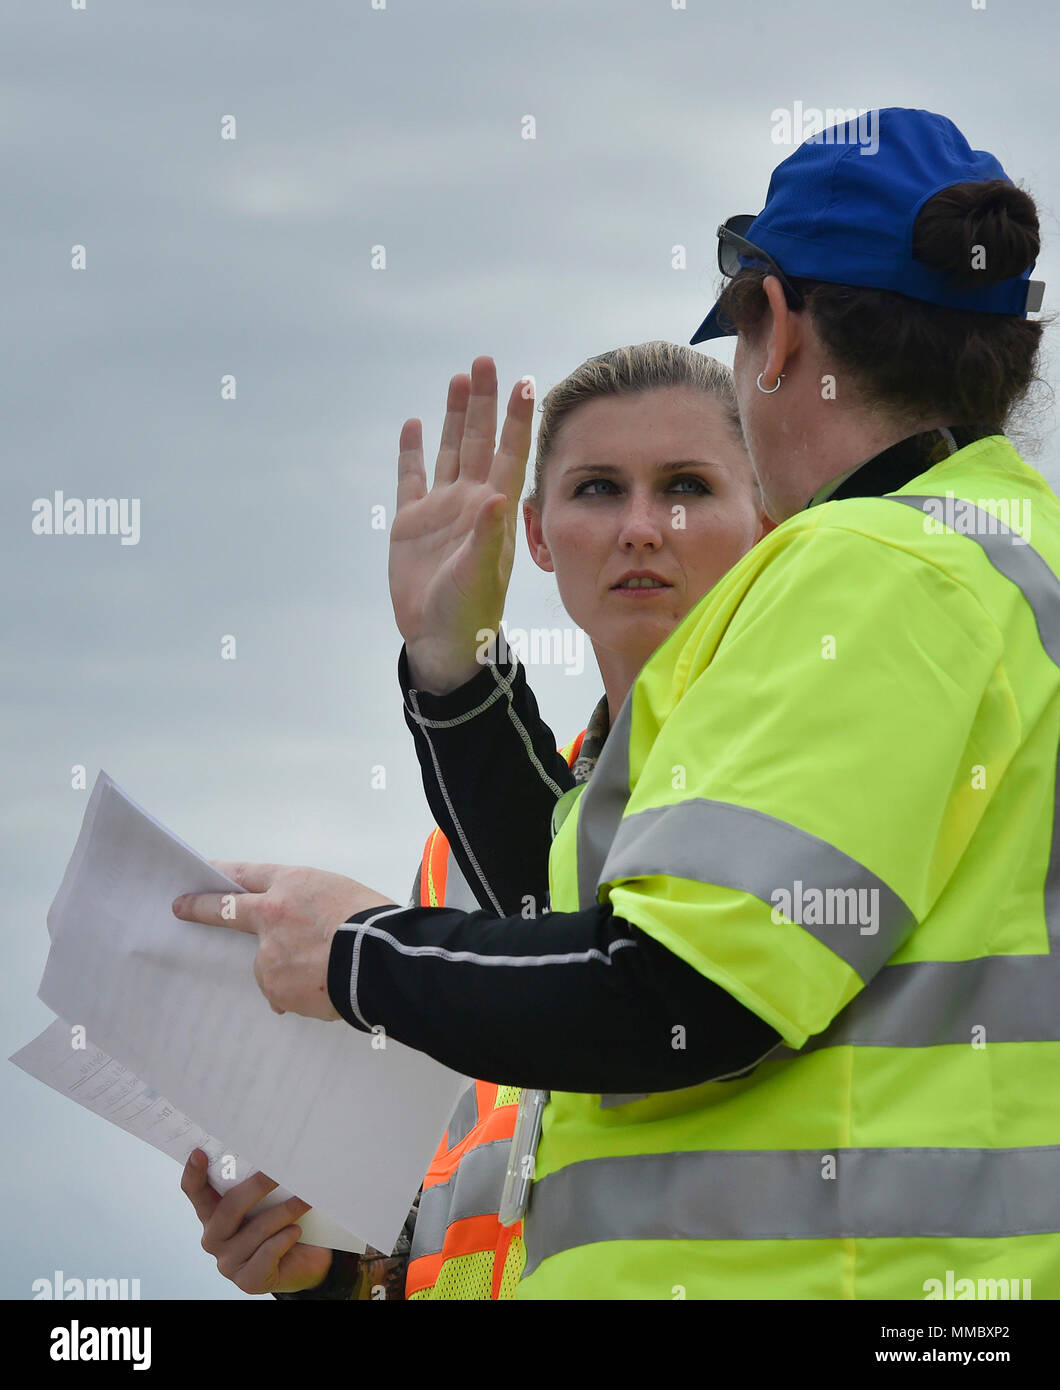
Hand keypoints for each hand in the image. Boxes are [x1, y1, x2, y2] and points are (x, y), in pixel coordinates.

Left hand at [172, 862, 395, 1018]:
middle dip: (201, 907)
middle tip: (182, 907)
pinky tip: (324, 990)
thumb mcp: (342, 895)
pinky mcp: (274, 986)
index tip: (204, 872)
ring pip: (268, 961)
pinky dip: (298, 994)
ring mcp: (269, 953)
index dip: (224, 872)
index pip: (248, 874)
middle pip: (227, 909)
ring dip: (287, 968)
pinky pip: (282, 992)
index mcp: (293, 884)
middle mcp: (272, 914)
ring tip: (326, 972)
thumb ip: (311, 908)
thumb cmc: (374, 923)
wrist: (382, 962)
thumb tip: (305, 934)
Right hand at [181, 1149, 333, 1294]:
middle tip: (281, 1172)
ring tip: (304, 1201)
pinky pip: (267, 1252)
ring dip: (284, 1212)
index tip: (199, 1153)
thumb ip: (261, 1185)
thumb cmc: (281, 1225)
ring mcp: (228, 1263)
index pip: (196, 1192)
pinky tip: (295, 1231)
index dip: (194, 1173)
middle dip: (257, 1187)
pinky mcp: (247, 1281)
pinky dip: (285, 1238)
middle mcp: (214, 1238)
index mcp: (213, 1214)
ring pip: (256, 1230)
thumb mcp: (268, 1201)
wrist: (302, 1263)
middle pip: (229, 1208)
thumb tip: (276, 1157)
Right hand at [389, 356, 533, 692]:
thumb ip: (486, 535)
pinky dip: (413, 451)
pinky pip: (412, 478)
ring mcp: (442, 509)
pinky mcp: (412, 522)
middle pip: (480, 441)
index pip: (510, 454)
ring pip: (450, 450)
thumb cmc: (469, 610)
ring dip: (456, 416)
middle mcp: (471, 501)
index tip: (526, 382)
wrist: (441, 638)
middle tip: (485, 361)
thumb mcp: (479, 573)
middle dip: (484, 402)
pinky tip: (413, 424)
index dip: (518, 420)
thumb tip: (495, 496)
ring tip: (460, 378)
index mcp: (493, 510)